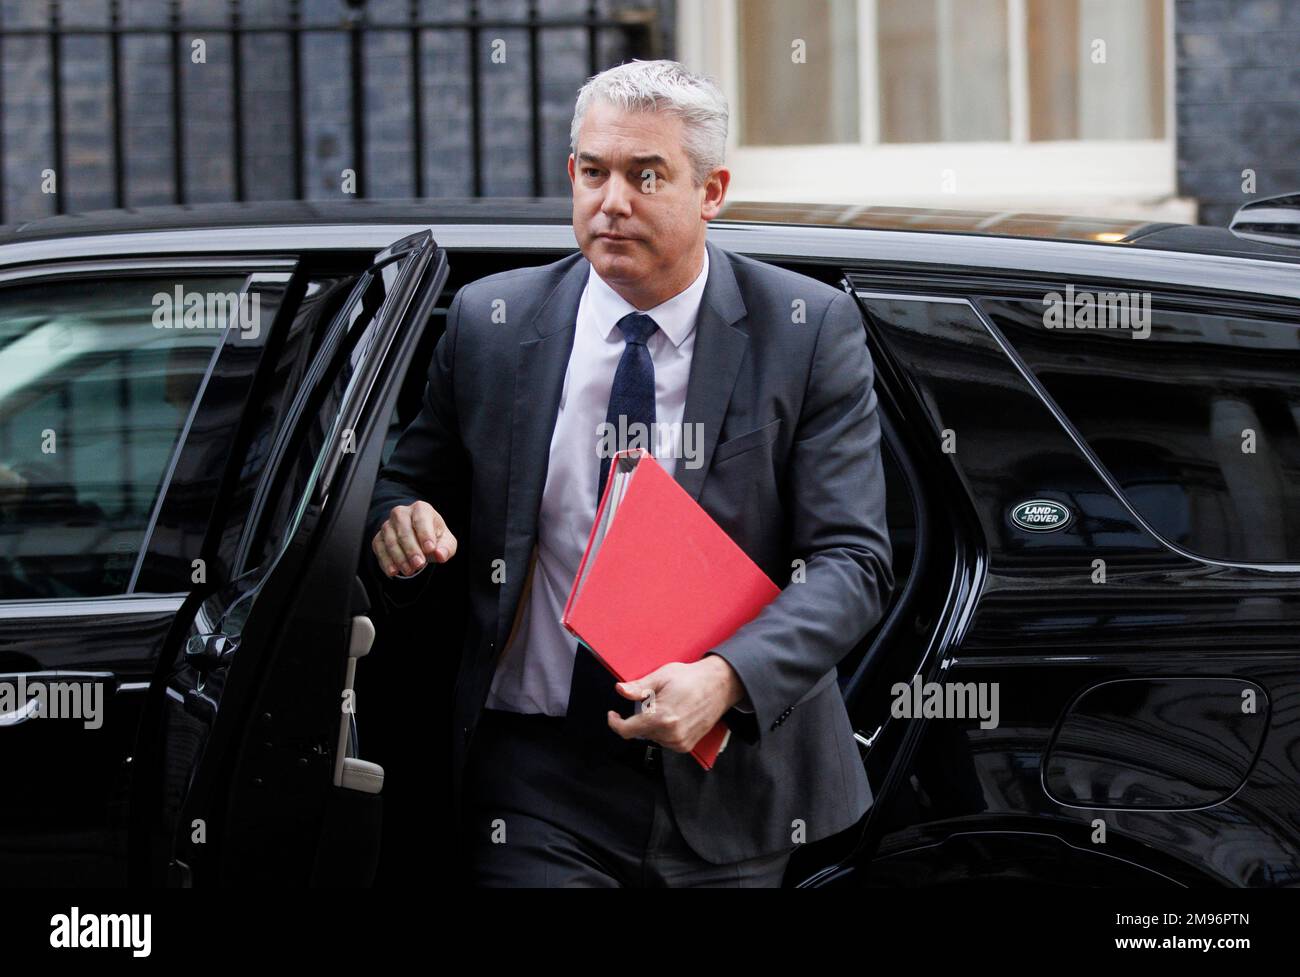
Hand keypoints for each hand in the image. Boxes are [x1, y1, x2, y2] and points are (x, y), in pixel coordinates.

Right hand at [371, 500, 457, 576]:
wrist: (417, 536)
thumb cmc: (434, 536)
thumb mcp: (446, 541)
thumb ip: (446, 548)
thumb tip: (440, 555)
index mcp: (421, 509)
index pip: (421, 520)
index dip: (425, 534)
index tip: (430, 549)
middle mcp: (401, 513)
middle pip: (404, 531)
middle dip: (412, 550)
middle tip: (419, 564)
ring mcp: (388, 525)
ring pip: (391, 541)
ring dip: (400, 558)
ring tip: (409, 571)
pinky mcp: (378, 538)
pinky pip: (380, 549)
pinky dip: (386, 561)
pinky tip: (393, 571)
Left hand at [608, 656, 744, 753]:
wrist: (719, 685)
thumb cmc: (691, 678)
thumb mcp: (662, 676)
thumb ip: (639, 687)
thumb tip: (620, 690)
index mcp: (661, 718)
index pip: (627, 730)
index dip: (615, 723)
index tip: (613, 715)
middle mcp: (670, 734)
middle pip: (640, 732)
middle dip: (640, 717)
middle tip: (654, 700)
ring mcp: (680, 742)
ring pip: (652, 737)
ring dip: (652, 725)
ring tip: (667, 706)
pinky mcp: (687, 746)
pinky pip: (665, 742)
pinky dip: (663, 731)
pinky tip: (674, 716)